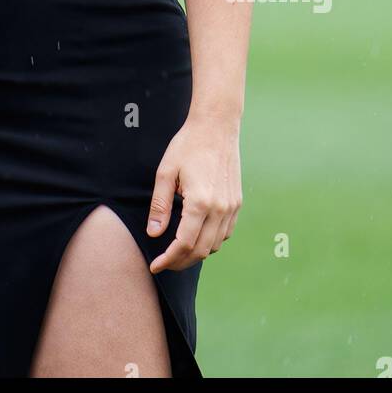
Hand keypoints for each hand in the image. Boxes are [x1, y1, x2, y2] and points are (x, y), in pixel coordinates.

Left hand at [145, 112, 242, 272]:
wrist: (217, 126)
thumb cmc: (187, 145)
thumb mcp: (166, 172)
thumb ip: (160, 205)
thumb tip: (154, 234)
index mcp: (200, 202)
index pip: (184, 244)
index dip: (168, 259)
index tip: (155, 266)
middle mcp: (220, 208)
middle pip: (201, 250)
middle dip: (181, 262)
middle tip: (164, 263)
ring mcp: (231, 207)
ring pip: (215, 245)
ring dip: (196, 254)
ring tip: (177, 252)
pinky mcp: (237, 203)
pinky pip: (225, 233)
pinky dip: (211, 241)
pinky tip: (197, 236)